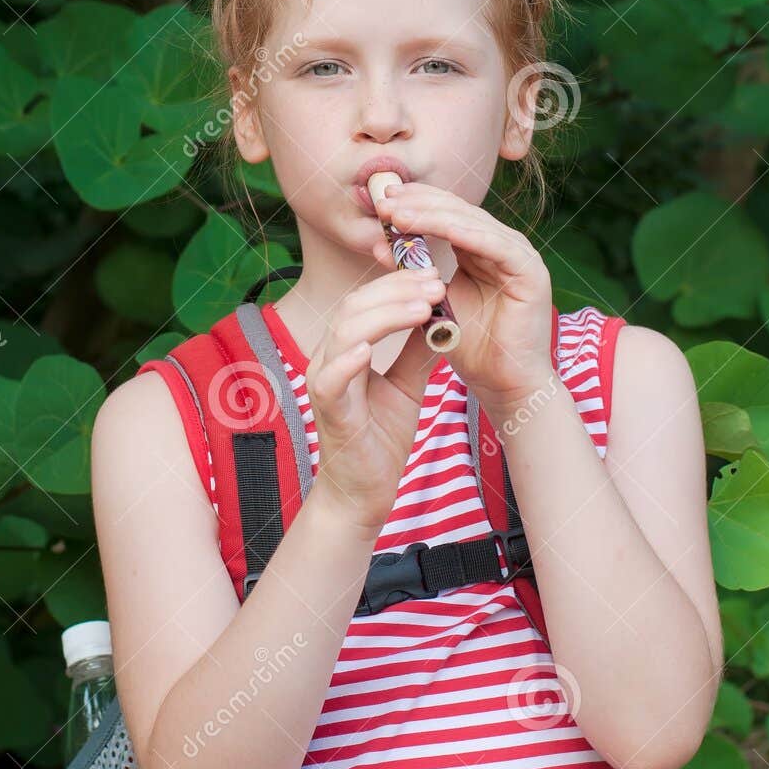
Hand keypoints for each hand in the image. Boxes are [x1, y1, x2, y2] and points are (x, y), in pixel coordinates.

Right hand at [307, 267, 445, 535]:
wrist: (364, 492)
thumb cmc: (380, 439)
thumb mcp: (408, 386)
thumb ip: (419, 352)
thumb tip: (443, 317)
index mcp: (346, 349)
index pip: (368, 302)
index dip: (400, 284)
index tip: (437, 276)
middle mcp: (329, 359)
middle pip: (355, 306)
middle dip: (397, 290)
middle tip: (436, 282)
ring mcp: (325, 384)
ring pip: (345, 332)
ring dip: (385, 315)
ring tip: (422, 306)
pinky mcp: (329, 412)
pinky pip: (332, 379)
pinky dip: (348, 360)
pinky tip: (371, 347)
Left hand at [371, 182, 553, 412]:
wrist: (503, 384)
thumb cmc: (471, 346)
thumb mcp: (432, 302)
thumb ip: (413, 273)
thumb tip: (380, 244)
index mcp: (482, 249)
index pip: (447, 215)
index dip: (416, 204)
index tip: (382, 199)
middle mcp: (503, 246)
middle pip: (458, 211)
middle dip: (419, 203)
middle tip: (385, 198)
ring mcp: (520, 255)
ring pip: (471, 222)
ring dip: (432, 214)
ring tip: (398, 213)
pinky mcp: (530, 271)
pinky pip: (492, 243)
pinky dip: (461, 232)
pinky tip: (434, 226)